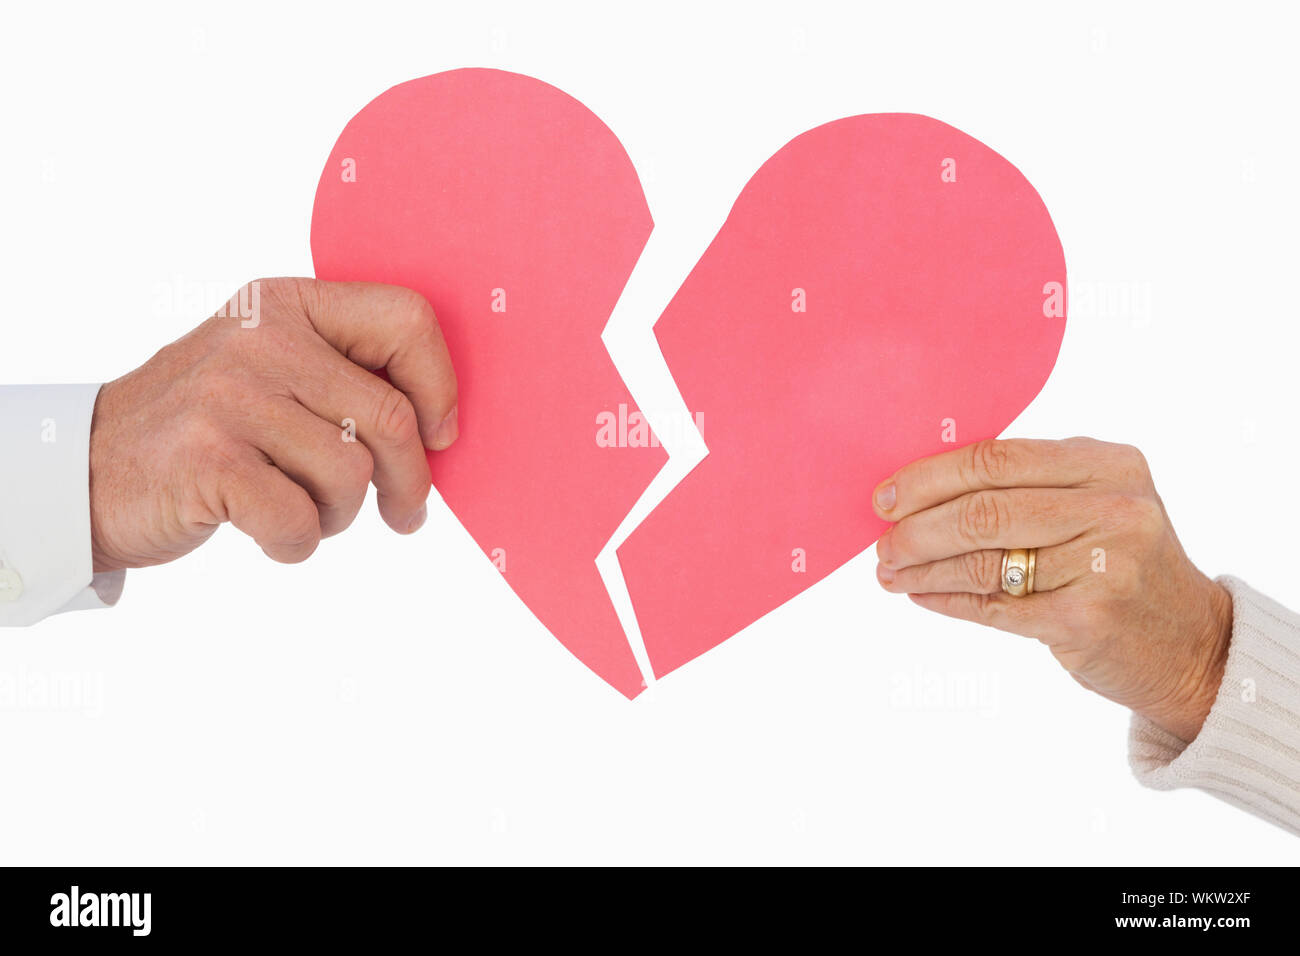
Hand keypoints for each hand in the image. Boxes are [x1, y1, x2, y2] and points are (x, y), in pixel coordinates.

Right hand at [89, 278, 457, 569]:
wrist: (86, 469)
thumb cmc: (206, 428)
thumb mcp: (269, 369)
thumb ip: (344, 375)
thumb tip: (442, 426)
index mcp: (287, 304)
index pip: (406, 320)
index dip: (440, 387)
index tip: (440, 437)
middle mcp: (261, 337)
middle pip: (390, 416)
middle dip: (410, 481)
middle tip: (404, 512)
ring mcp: (230, 396)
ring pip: (352, 475)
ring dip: (341, 514)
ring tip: (305, 509)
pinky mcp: (208, 460)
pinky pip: (301, 520)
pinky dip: (298, 544)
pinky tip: (272, 532)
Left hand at [872, 437, 1231, 741]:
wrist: (1192, 644)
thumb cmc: (1120, 564)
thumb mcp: (1097, 504)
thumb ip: (1027, 486)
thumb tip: (917, 488)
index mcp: (1109, 464)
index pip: (998, 459)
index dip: (929, 477)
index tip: (885, 497)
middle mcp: (1114, 508)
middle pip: (984, 510)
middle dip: (917, 528)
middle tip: (882, 543)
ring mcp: (1105, 565)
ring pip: (983, 560)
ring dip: (923, 568)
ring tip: (890, 573)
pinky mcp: (1088, 618)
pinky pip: (994, 606)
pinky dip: (948, 600)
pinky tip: (922, 595)